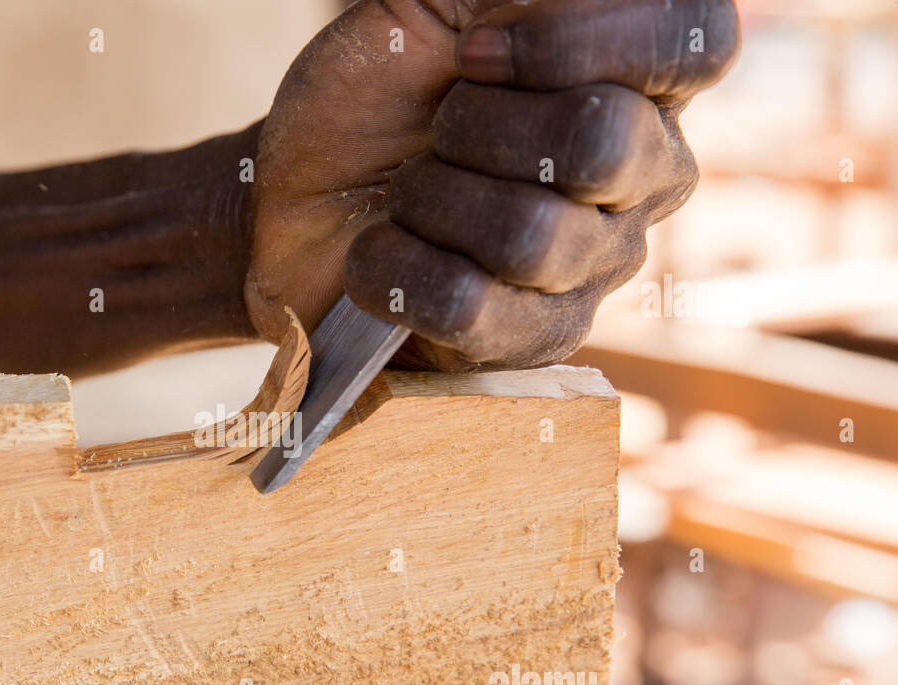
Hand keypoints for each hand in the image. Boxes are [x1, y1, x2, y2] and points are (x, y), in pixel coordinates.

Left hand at [246, 0, 739, 370]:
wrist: (295, 201)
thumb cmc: (371, 101)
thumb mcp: (427, 7)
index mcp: (640, 82)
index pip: (696, 41)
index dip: (580, 41)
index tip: (475, 53)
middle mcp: (643, 179)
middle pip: (602, 144)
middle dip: (478, 126)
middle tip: (435, 130)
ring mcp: (594, 270)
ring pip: (530, 235)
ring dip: (429, 199)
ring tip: (403, 196)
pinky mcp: (532, 344)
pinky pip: (467, 305)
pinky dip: (395, 268)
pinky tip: (381, 254)